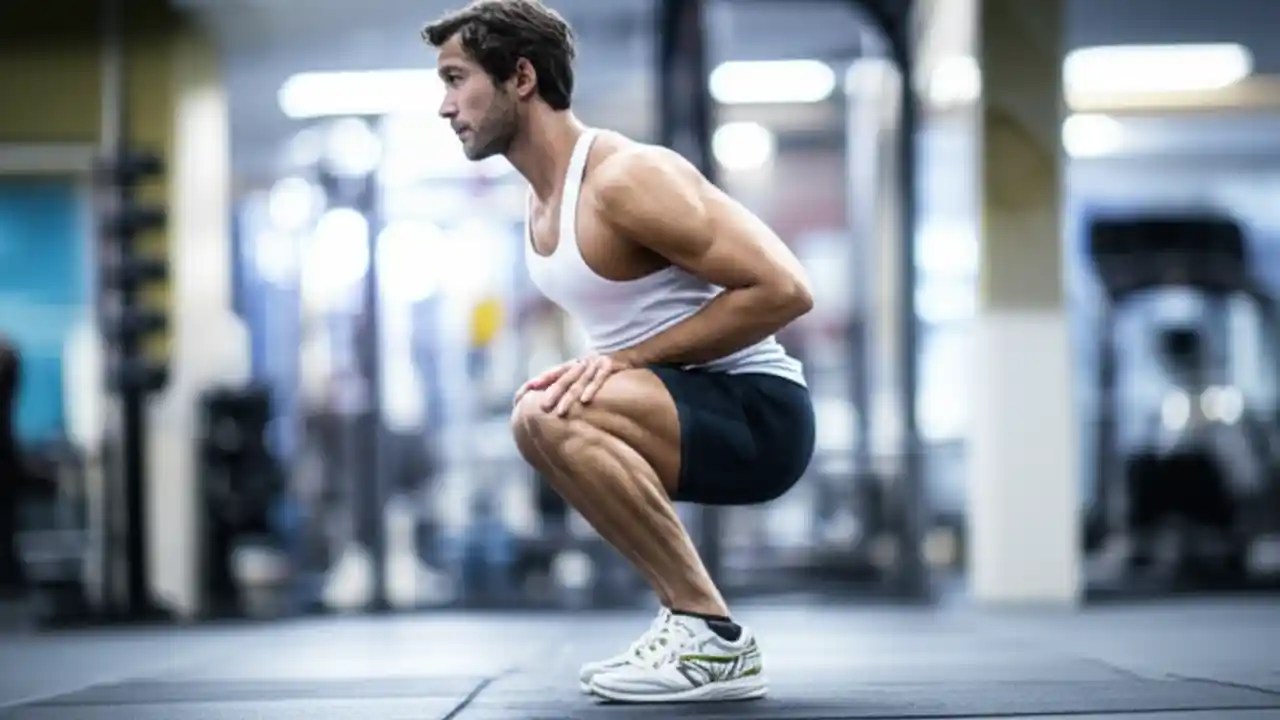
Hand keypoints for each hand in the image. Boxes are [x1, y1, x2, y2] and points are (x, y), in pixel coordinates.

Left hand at [515, 354, 633, 415]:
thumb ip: (574, 379)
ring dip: (569, 397)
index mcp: (576, 363)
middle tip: (541, 407)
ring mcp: (596, 363)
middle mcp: (583, 362)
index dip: (541, 380)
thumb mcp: (589, 368)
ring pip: (579, 382)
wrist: (631, 345)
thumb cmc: (607, 362)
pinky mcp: (611, 364)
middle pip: (564, 379)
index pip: (555, 372)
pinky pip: (600, 378)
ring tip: (560, 412)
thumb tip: (556, 394)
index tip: (526, 390)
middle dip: (552, 393)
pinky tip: (585, 401)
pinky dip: (592, 389)